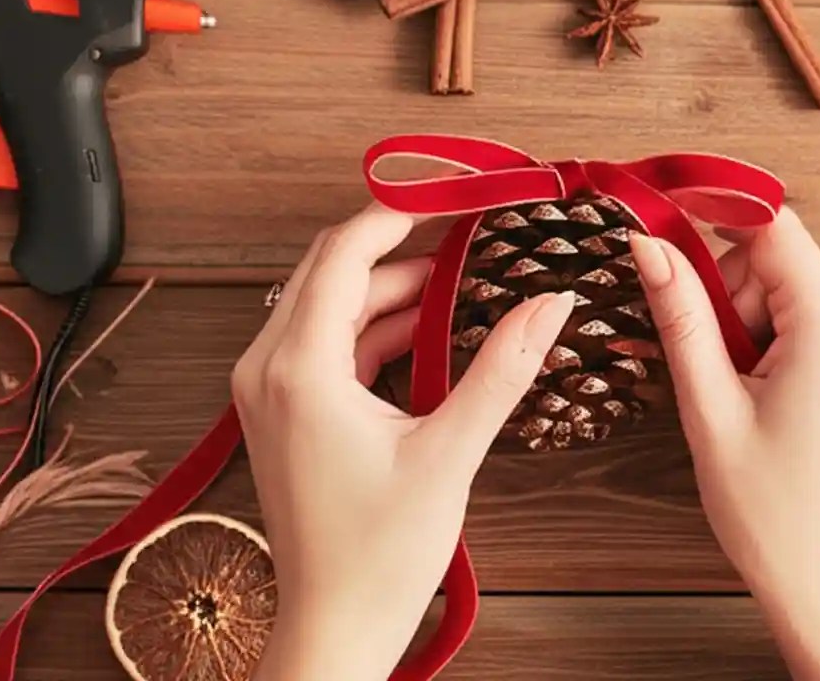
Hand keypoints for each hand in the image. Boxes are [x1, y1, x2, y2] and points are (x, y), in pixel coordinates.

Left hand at [232, 204, 573, 679]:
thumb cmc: (378, 555)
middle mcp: (269, 369)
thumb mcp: (450, 454)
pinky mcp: (283, 411)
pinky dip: (373, 329)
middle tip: (462, 233)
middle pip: (330, 269)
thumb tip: (550, 305)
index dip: (399, 213)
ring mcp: (270, 391)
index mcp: (299, 369)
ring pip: (328, 304)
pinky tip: (425, 334)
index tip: (450, 195)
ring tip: (457, 283)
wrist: (335, 625)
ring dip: (388, 289)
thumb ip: (502, 370)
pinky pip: (326, 343)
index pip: (345, 252)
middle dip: (398, 246)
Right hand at [628, 210, 819, 680]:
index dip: (714, 208)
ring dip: (750, 327)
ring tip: (743, 398)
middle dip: (729, 299)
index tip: (664, 214)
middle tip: (714, 372)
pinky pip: (812, 319)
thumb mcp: (709, 408)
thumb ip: (681, 315)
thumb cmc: (770, 512)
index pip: (772, 225)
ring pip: (789, 291)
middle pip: (775, 262)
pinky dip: (776, 341)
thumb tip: (651, 243)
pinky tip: (766, 397)